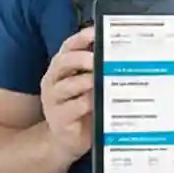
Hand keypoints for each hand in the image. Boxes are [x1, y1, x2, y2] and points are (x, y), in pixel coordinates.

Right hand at [40, 26, 95, 162]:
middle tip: (98, 59)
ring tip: (100, 79)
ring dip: (85, 81)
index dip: (81, 38)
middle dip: (81, 58)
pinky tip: (98, 102)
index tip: (96, 32)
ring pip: (67, 85)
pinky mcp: (58, 119)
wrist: (67, 141)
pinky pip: (72, 107)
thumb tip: (120, 55)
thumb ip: (98, 71)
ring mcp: (53, 100)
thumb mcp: (91, 87)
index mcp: (62, 68)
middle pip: (63, 62)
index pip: (68, 46)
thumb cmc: (82, 108)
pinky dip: (85, 103)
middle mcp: (53, 80)